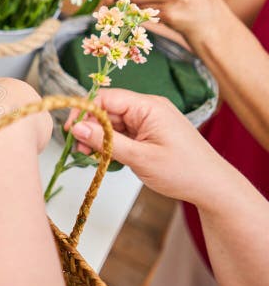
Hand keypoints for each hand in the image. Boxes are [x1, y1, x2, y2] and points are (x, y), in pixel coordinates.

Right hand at [66, 88, 232, 203]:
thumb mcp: (139, 158)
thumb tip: (77, 127)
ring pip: (112, 122)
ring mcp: (149, 120)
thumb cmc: (182, 171)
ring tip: (89, 155)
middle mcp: (148, 108)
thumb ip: (106, 141)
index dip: (85, 111)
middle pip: (108, 109)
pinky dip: (110, 142)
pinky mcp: (149, 132)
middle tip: (79, 149)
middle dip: (90, 127)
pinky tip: (103, 156)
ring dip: (98, 137)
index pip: (107, 98)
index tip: (71, 130)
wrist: (213, 187)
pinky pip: (122, 131)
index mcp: (149, 106)